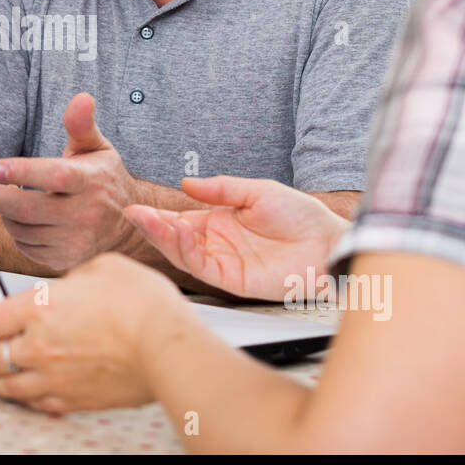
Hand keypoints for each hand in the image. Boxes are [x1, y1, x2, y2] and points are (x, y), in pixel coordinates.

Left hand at [0, 93, 141, 269]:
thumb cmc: (104, 182)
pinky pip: (27, 246)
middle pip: (28, 208)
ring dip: (5, 212)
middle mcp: (85, 214)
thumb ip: (81, 125)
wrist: (126, 227)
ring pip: (23, 229)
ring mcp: (75, 241)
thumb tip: (81, 98)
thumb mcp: (97, 149)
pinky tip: (21, 217)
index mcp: (90, 181)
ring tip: (5, 196)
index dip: (22, 171)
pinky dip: (16, 230)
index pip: (55, 176)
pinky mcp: (65, 260)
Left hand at [0, 253, 196, 411]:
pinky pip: (39, 404)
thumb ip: (74, 278)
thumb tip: (68, 288)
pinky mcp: (76, 399)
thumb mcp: (103, 267)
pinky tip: (25, 398)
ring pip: (10, 386)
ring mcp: (55, 377)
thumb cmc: (142, 304)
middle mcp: (38, 345)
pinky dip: (26, 400)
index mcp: (38, 306)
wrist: (167, 347)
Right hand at [124, 177, 350, 299]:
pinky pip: (203, 268)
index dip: (159, 216)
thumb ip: (222, 188)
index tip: (138, 207)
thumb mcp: (258, 191)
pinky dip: (187, 252)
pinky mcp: (234, 281)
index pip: (181, 221)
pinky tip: (178, 234)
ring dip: (165, 239)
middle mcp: (219, 244)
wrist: (330, 242)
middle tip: (135, 214)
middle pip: (177, 239)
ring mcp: (225, 263)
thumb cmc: (302, 217)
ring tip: (148, 222)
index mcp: (221, 222)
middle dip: (154, 227)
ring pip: (185, 255)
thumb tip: (188, 183)